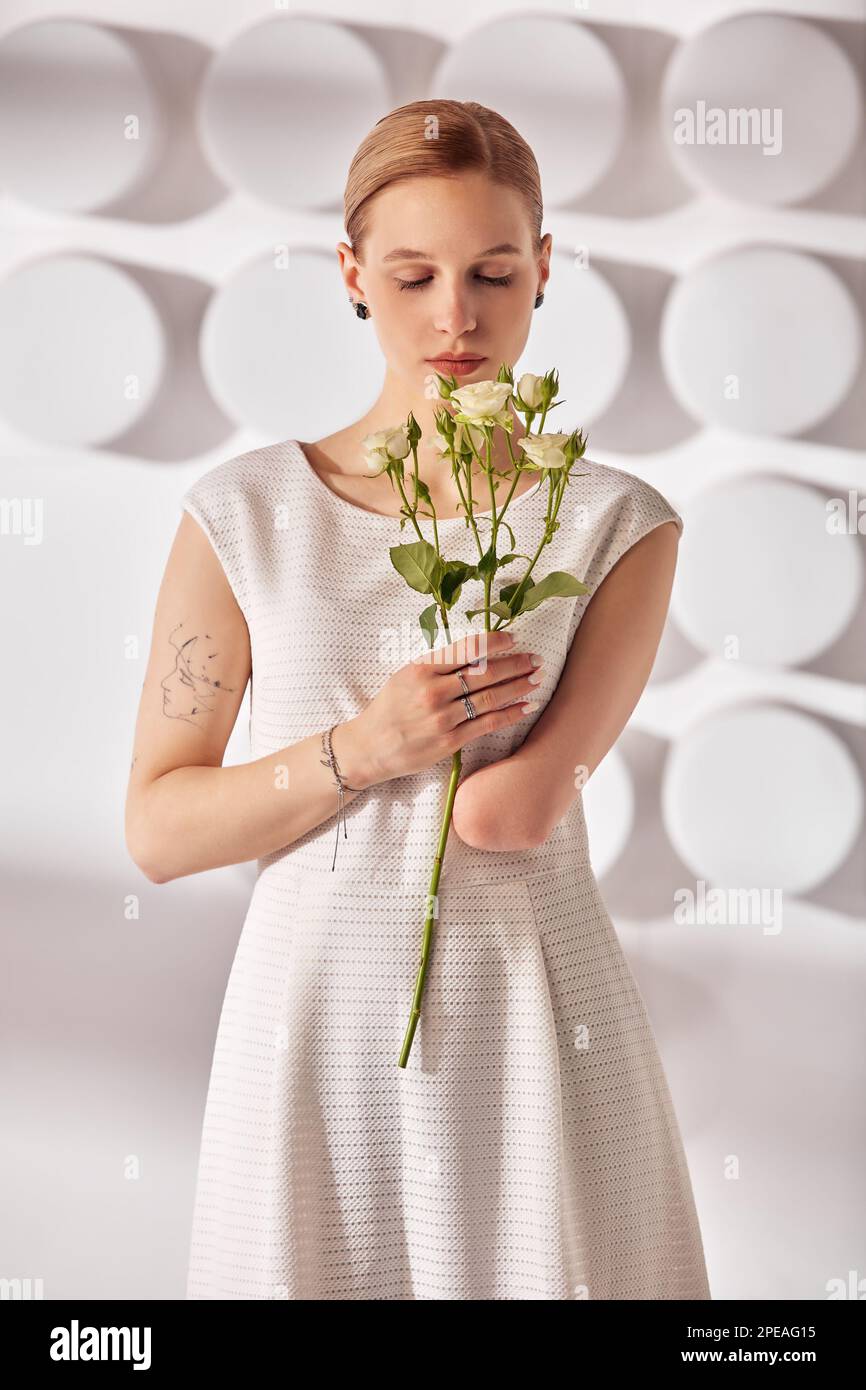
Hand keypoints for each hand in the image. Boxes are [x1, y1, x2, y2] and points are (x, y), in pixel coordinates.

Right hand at [349, 629, 542, 785]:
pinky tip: (526, 706)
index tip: (514, 638)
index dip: (494, 642)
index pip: (466, 650)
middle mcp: (433, 691)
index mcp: (421, 669)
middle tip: (536, 659)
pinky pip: (487, 724)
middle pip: (484, 673)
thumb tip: (477, 651)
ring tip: (537, 679)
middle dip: (515, 664)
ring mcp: (442, 718)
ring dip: (518, 687)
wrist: (369, 747)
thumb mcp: (405, 676)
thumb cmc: (389, 708)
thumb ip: (437, 665)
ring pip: (490, 698)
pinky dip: (510, 714)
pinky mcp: (449, 742)